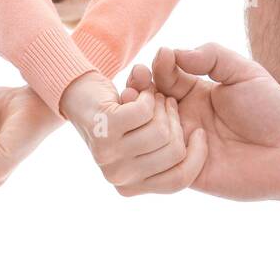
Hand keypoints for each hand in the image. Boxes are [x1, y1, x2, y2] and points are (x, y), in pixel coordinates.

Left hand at [60, 71, 205, 194]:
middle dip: (177, 123)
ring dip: (163, 106)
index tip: (199, 133)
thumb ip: (169, 154)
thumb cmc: (120, 120)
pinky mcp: (105, 130)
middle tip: (166, 107)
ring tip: (153, 98)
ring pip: (162, 132)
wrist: (81, 96)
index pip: (179, 181)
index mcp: (130, 188)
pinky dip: (148, 94)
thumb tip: (194, 148)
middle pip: (175, 153)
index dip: (197, 155)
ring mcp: (109, 156)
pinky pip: (146, 112)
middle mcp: (119, 178)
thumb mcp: (147, 142)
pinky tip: (140, 92)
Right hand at [127, 44, 279, 199]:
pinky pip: (161, 168)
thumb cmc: (273, 110)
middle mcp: (183, 119)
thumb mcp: (244, 72)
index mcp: (193, 93)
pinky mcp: (187, 175)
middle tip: (142, 86)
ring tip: (160, 110)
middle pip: (143, 107)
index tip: (152, 64)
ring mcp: (182, 148)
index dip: (150, 72)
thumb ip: (212, 56)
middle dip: (139, 94)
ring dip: (147, 121)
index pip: (159, 79)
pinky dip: (164, 152)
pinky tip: (183, 139)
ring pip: (145, 138)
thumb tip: (173, 52)